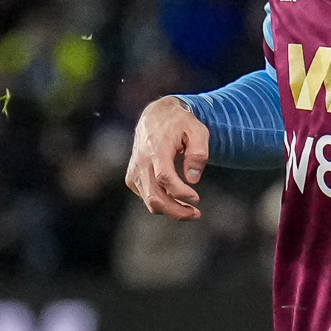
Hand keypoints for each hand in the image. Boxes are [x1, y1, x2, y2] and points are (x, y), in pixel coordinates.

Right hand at [126, 95, 209, 219]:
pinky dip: (161, 203)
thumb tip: (193, 179)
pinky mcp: (132, 177)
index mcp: (157, 149)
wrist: (156, 116)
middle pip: (154, 196)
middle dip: (176, 211)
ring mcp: (134, 171)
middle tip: (196, 214)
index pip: (165, 178)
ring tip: (190, 211)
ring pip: (149, 201)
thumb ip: (198, 154)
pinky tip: (175, 198)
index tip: (197, 199)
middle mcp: (141, 162)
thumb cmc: (180, 123)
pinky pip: (146, 197)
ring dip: (170, 210)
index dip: (181, 192)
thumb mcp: (198, 131)